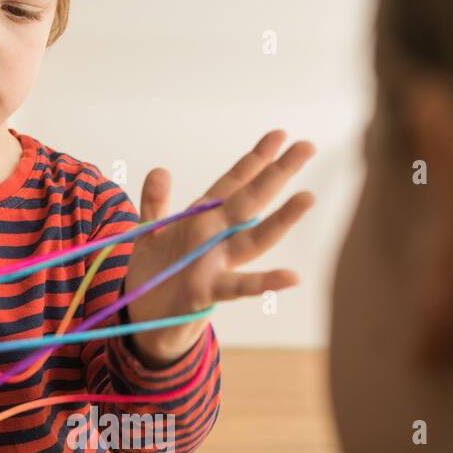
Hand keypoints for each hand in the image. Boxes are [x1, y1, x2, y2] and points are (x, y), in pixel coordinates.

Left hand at [123, 130, 315, 364]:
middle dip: (277, 174)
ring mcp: (216, 264)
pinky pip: (239, 286)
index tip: (279, 134)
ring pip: (254, 239)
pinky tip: (292, 277)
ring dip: (280, 220)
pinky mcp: (207, 292)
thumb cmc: (155, 274)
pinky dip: (265, 282)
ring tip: (307, 198)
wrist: (145, 318)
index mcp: (203, 219)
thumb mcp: (150, 232)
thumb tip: (160, 171)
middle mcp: (217, 239)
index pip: (234, 183)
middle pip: (251, 201)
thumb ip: (156, 202)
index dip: (254, 159)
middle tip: (307, 147)